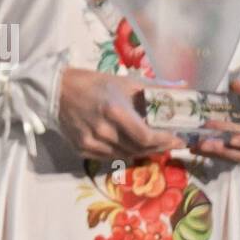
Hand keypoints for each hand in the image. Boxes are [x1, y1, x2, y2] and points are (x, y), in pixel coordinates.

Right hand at [56, 67, 183, 160]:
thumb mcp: (124, 82)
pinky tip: (127, 143)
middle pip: (139, 150)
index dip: (165, 141)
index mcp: (115, 111)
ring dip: (141, 151)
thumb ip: (154, 89)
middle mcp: (103, 131)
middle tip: (168, 141)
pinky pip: (110, 157)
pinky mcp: (82, 149)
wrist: (56, 90)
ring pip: (126, 156)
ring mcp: (91, 142)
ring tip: (149, 143)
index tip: (179, 139)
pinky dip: (123, 152)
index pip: (147, 137)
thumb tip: (183, 89)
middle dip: (158, 147)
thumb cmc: (93, 83)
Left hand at [191, 73, 239, 163]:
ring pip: (231, 157)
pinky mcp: (233, 151)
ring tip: (195, 145)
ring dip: (212, 152)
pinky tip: (192, 146)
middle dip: (224, 150)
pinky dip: (207, 152)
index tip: (234, 139)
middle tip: (206, 143)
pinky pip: (221, 155)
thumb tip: (237, 84)